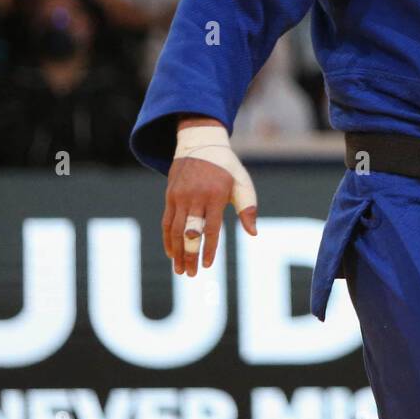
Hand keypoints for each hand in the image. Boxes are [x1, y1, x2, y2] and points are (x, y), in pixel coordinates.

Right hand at [162, 117, 257, 276]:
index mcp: (216, 195)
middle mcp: (195, 196)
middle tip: (191, 274)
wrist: (200, 143)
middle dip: (189, 255)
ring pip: (176, 230)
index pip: (211, 228)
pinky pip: (166, 222)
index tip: (208, 265)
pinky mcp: (170, 196)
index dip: (209, 248)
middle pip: (190, 232)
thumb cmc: (227, 168)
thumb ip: (248, 208)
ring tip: (179, 270)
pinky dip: (168, 239)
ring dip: (176, 252)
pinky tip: (171, 253)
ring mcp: (180, 196)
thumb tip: (253, 233)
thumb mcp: (242, 183)